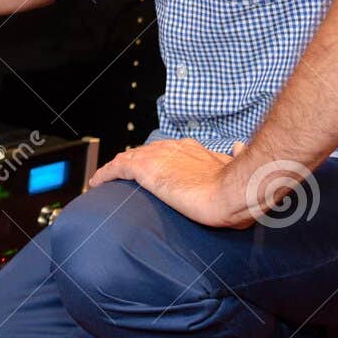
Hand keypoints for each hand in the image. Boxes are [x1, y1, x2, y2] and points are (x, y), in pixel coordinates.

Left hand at [88, 138, 254, 228]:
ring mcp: (159, 157)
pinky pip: (116, 168)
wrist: (234, 191)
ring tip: (105, 181)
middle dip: (132, 165)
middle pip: (145, 154)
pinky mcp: (145, 168)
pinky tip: (96, 184)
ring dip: (114, 170)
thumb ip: (234, 159)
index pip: (167, 153)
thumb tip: (239, 146)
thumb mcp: (237, 170)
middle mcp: (174, 149)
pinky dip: (104, 175)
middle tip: (121, 178)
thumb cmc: (240, 188)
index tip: (151, 171)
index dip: (156, 161)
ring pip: (127, 159)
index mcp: (194, 150)